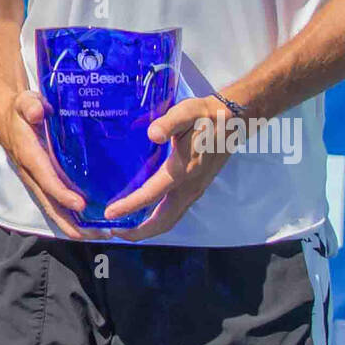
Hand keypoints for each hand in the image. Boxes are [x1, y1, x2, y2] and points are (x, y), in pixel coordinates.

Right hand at [0, 89, 91, 239]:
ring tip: (97, 236)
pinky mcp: (41, 181)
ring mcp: (36, 180)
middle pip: (49, 203)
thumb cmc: (21, 109)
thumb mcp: (24, 101)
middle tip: (94, 235)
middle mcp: (31, 173)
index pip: (45, 178)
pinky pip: (54, 202)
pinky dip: (69, 216)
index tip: (80, 205)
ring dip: (72, 224)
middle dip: (70, 222)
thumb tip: (38, 111)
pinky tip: (88, 223)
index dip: (61, 193)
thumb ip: (31, 105)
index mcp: (29, 155)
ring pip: (52, 207)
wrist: (5, 118)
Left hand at [102, 95, 239, 241]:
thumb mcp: (187, 112)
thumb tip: (152, 134)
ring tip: (125, 227)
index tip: (109, 214)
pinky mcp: (196, 188)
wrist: (234, 121)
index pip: (152, 195)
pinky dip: (158, 219)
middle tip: (113, 230)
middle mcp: (190, 187)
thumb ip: (169, 123)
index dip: (129, 207)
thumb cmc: (206, 115)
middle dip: (138, 232)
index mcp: (183, 170)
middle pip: (162, 221)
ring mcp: (195, 190)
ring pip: (170, 220)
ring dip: (148, 229)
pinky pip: (175, 212)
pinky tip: (145, 213)